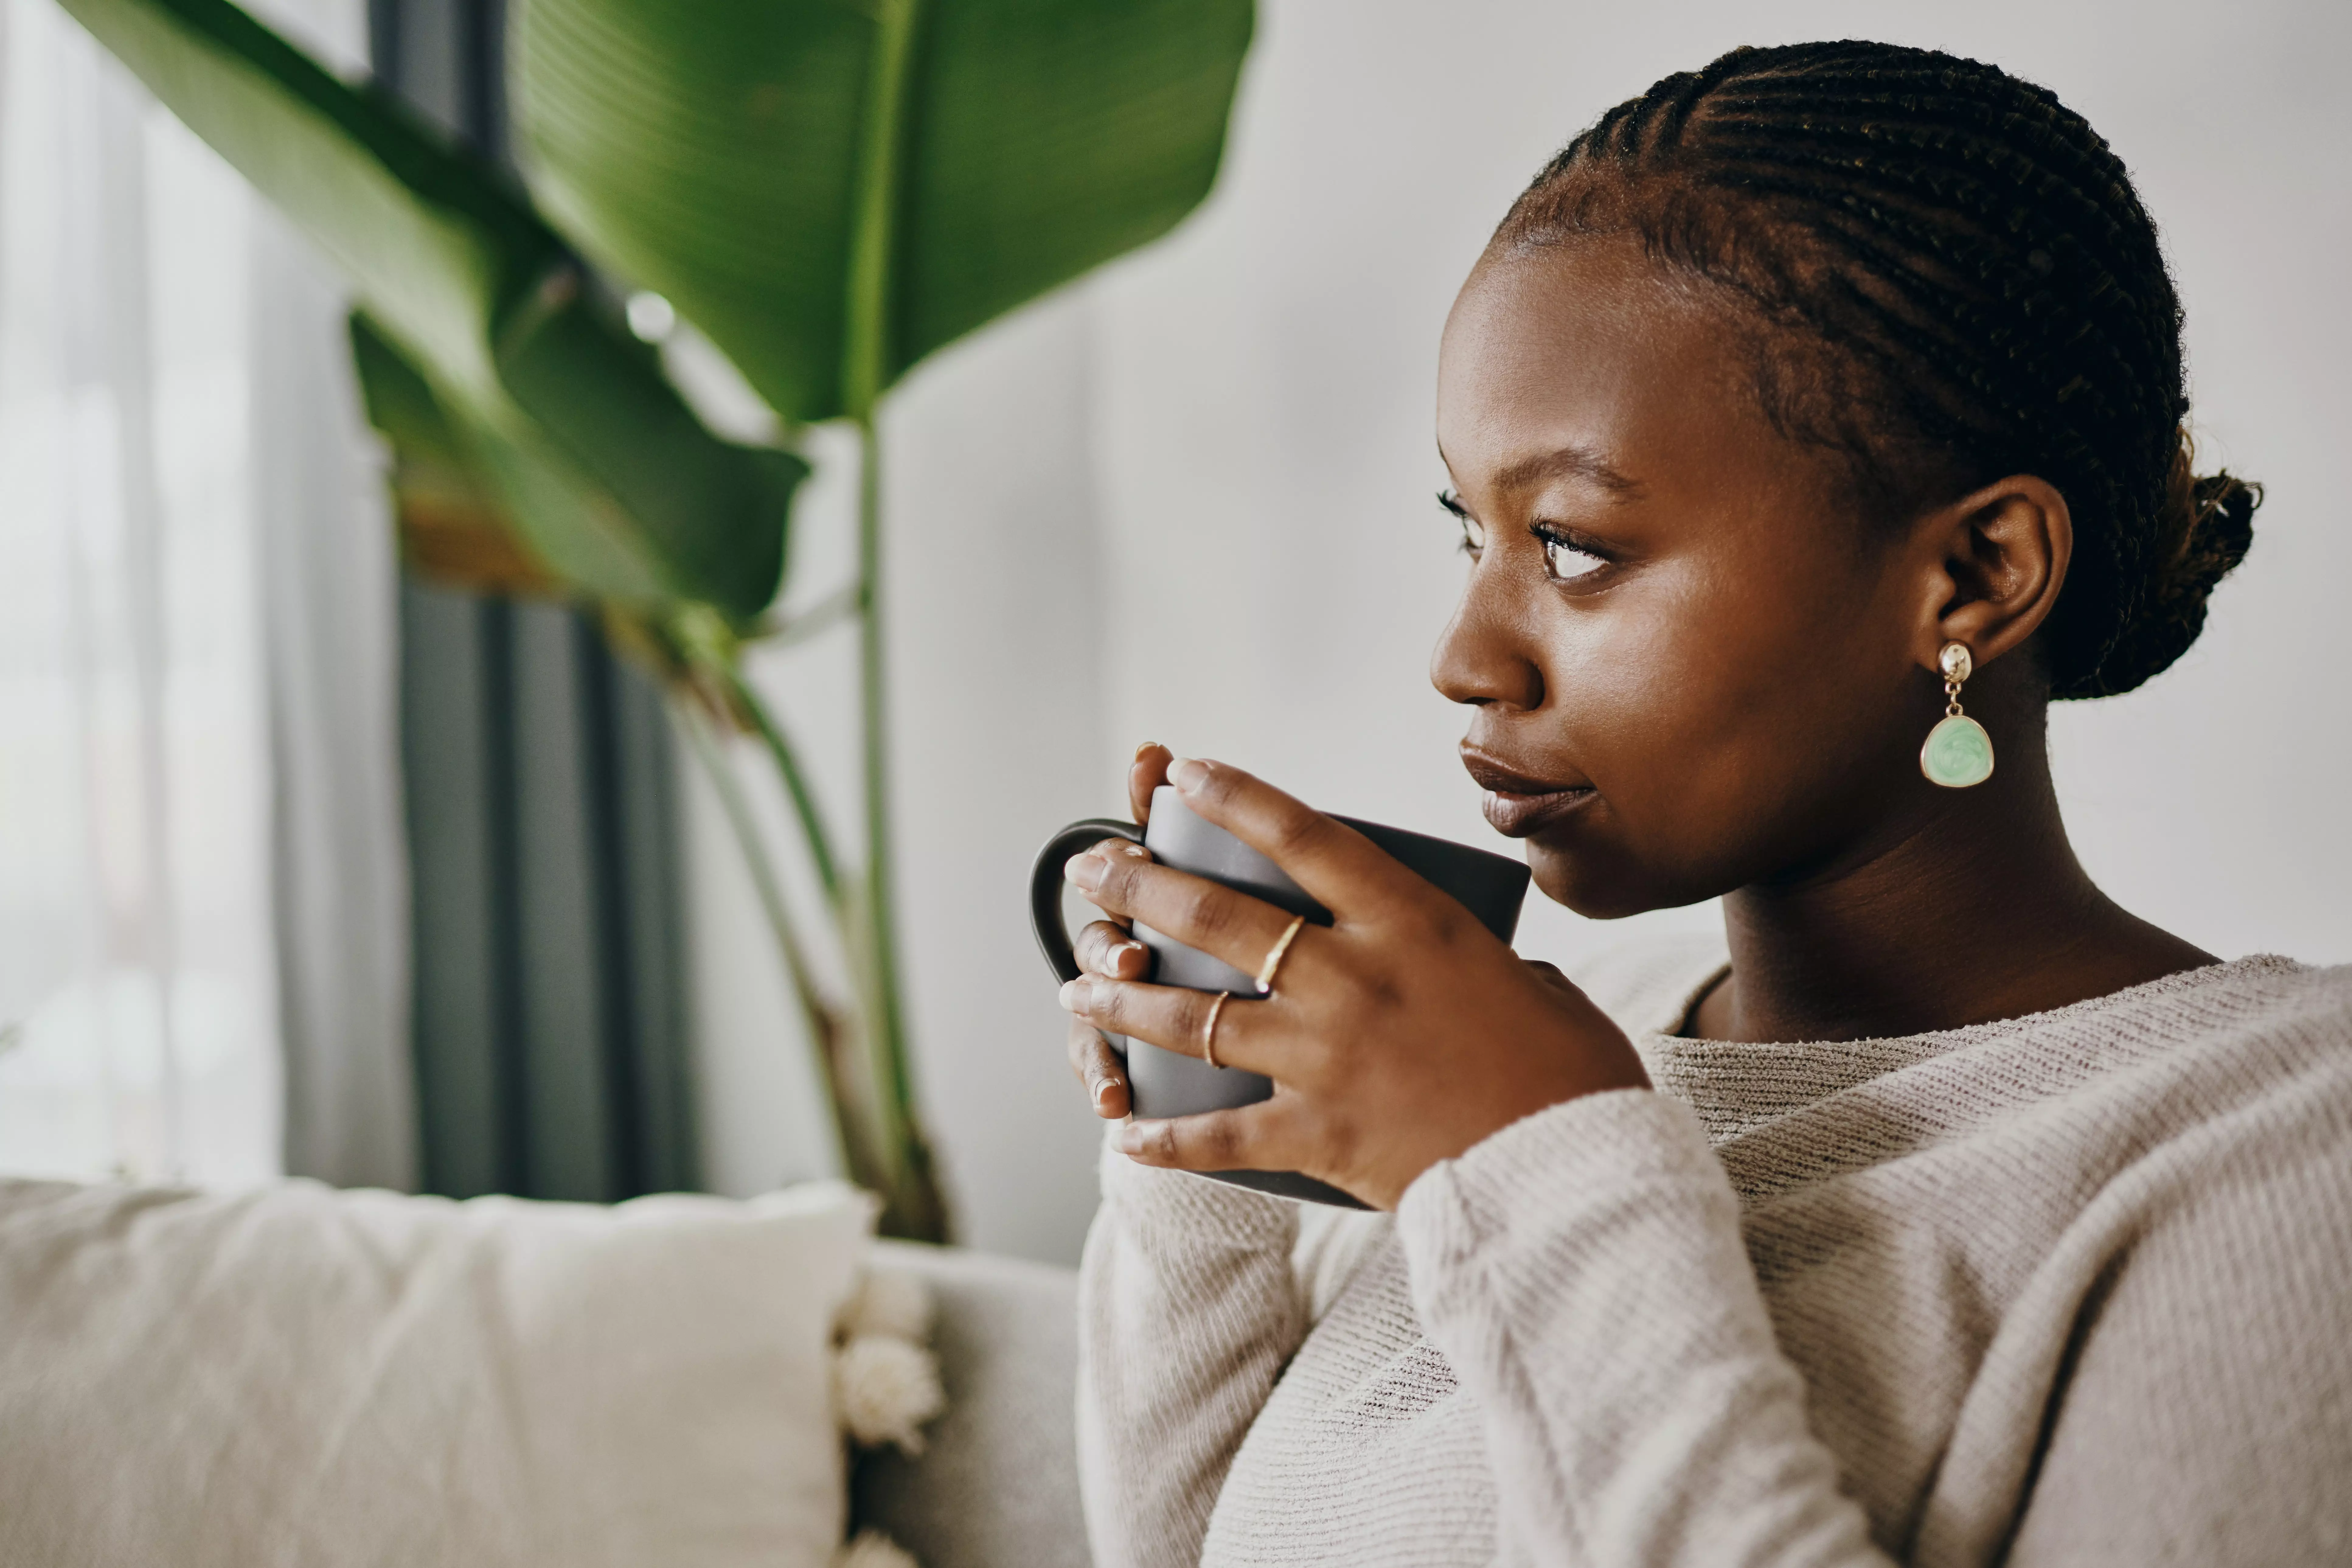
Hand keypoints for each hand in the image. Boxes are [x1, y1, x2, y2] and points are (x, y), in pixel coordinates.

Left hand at [1058, 756, 1649, 1208]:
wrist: (1573, 1174)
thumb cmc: (1571, 1077)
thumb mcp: (1535, 986)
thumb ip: (1489, 966)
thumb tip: (1486, 967)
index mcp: (1412, 927)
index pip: (1304, 838)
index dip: (1236, 799)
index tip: (1184, 776)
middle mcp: (1354, 980)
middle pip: (1218, 916)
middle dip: (1141, 885)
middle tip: (1092, 868)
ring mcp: (1326, 1058)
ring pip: (1193, 1016)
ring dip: (1125, 997)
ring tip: (1079, 982)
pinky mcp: (1318, 1135)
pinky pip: (1219, 1135)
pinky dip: (1166, 1140)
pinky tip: (1126, 1136)